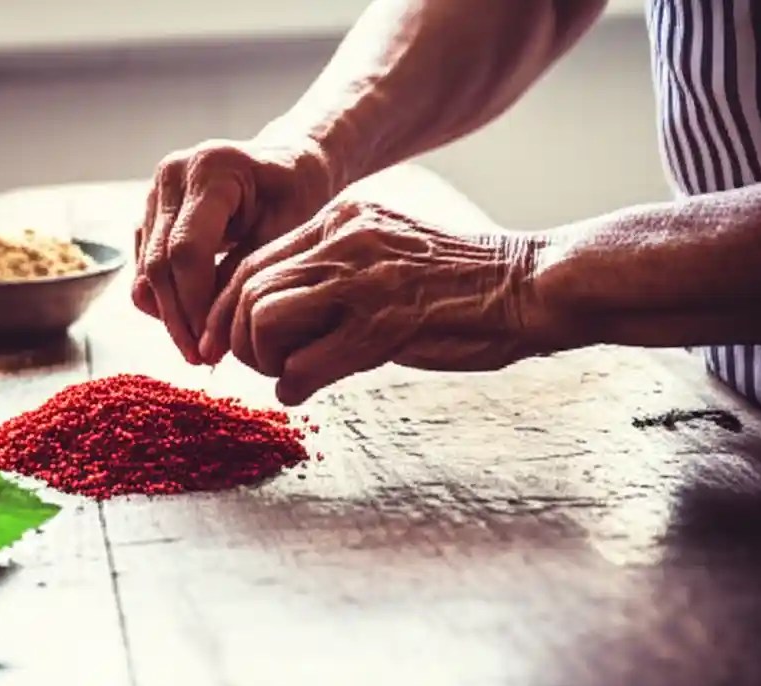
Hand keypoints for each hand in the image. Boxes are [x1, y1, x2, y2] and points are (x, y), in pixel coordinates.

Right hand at [133, 139, 334, 363]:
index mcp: (210, 168)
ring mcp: (155, 192)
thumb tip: (211, 344)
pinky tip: (193, 319)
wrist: (288, 161)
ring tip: (199, 346)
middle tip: (201, 359)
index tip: (212, 345)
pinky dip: (164, 299)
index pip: (186, 251)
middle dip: (178, 319)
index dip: (195, 304)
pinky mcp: (149, 213)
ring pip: (145, 270)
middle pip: (158, 264)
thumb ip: (244, 281)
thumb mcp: (286, 232)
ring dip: (168, 314)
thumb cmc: (297, 193)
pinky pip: (144, 267)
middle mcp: (172, 175)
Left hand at [201, 198, 554, 404]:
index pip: (252, 261)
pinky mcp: (386, 325)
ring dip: (263, 359)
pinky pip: (307, 362)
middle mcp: (345, 241)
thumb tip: (274, 317)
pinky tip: (306, 390)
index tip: (227, 340)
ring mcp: (365, 281)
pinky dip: (295, 383)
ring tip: (286, 373)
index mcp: (341, 219)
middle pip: (248, 290)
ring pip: (265, 320)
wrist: (532, 284)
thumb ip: (331, 273)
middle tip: (260, 364)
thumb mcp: (385, 254)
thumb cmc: (460, 282)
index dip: (228, 308)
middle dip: (239, 338)